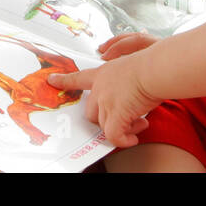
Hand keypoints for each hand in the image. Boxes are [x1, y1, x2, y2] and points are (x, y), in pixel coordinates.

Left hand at [47, 38, 162, 147]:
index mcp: (103, 73)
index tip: (52, 80)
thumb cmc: (149, 66)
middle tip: (126, 119)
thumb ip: (124, 80)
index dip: (64, 81)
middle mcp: (100, 88)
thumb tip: (130, 96)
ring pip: (104, 125)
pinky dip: (123, 140)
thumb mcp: (129, 66)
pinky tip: (133, 139)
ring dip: (122, 129)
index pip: (78, 78)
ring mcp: (106, 101)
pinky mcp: (115, 114)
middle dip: (106, 119)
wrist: (154, 69)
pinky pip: (114, 136)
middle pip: (91, 112)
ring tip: (139, 124)